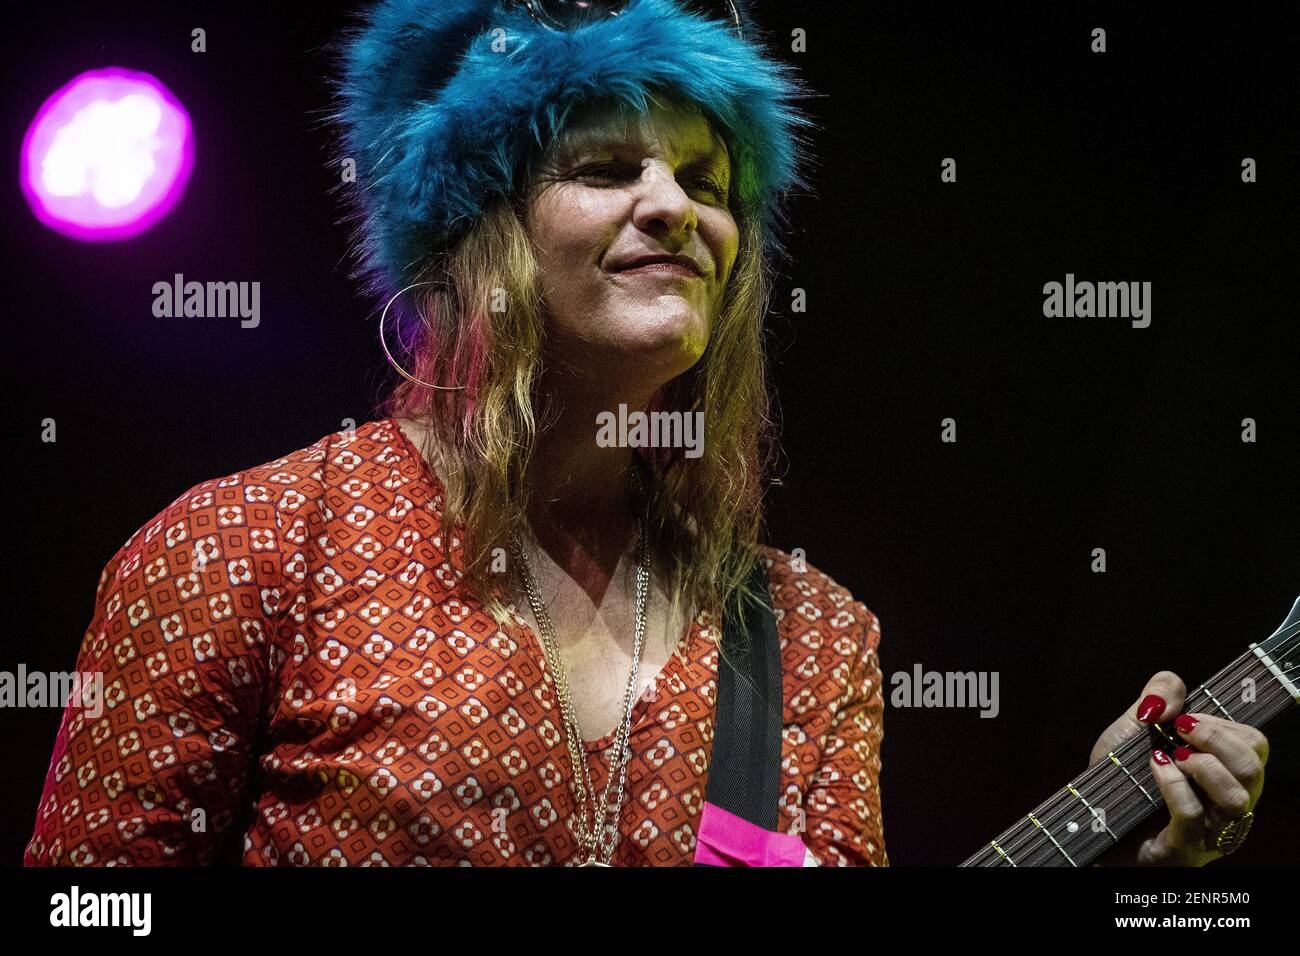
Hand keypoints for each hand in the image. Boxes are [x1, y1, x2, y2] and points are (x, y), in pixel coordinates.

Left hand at [1086, 671, 1268, 865]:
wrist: (1090, 824)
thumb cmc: (1119, 781)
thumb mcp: (1132, 731)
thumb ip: (1154, 702)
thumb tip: (1168, 688)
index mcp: (1224, 776)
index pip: (1255, 746)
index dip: (1224, 725)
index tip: (1188, 718)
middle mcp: (1226, 807)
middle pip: (1252, 768)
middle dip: (1217, 738)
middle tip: (1181, 730)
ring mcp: (1209, 833)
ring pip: (1236, 797)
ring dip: (1202, 765)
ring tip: (1171, 756)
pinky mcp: (1184, 850)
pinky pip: (1193, 813)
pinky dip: (1173, 784)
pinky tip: (1155, 768)